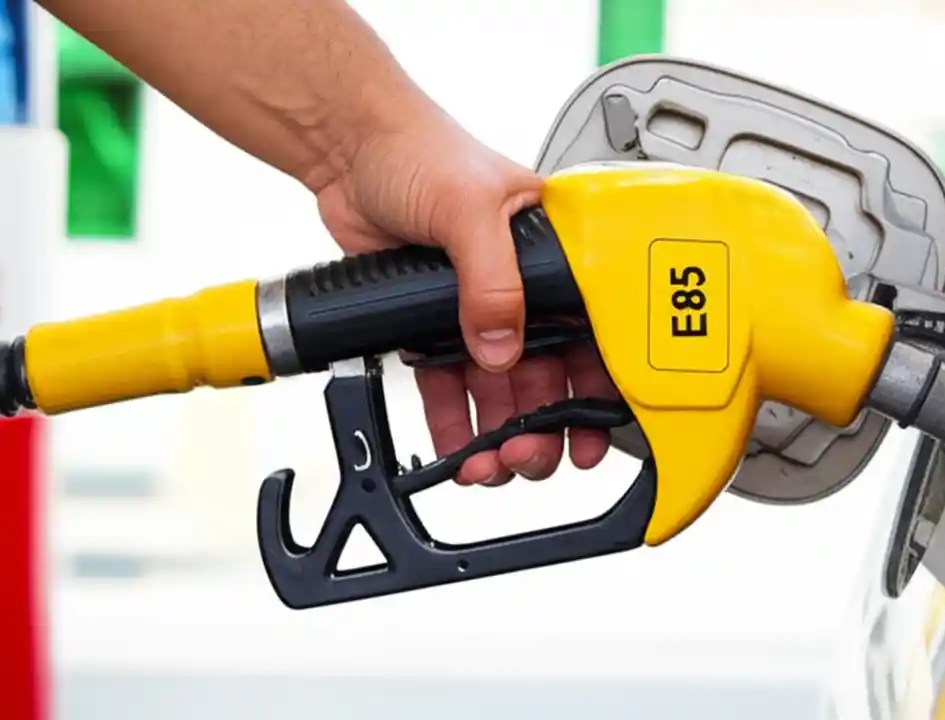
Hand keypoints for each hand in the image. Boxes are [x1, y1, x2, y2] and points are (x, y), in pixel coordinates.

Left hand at [314, 105, 619, 484]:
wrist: (347, 148)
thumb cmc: (420, 148)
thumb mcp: (470, 207)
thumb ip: (492, 281)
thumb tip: (502, 348)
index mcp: (554, 255)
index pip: (591, 332)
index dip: (597, 389)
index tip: (592, 434)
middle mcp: (523, 285)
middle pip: (547, 374)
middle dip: (543, 425)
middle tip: (531, 459)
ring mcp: (478, 306)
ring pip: (500, 388)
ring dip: (499, 433)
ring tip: (490, 465)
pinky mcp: (435, 320)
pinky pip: (449, 381)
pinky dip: (454, 418)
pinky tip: (457, 447)